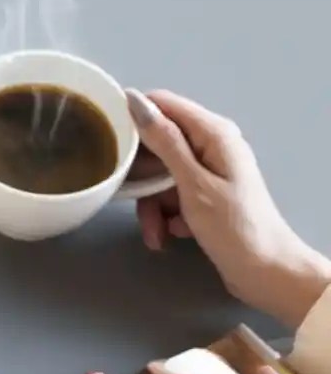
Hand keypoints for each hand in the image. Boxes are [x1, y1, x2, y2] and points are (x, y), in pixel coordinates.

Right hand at [126, 89, 330, 326]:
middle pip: (158, 145)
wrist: (264, 271)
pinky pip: (171, 195)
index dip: (133, 119)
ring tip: (157, 233)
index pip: (163, 105)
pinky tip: (171, 234)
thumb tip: (137, 102)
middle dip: (140, 176)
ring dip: (151, 206)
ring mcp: (208, 172)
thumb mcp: (193, 183)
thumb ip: (164, 142)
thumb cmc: (232, 226)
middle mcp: (211, 146)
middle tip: (131, 199)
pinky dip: (165, 215)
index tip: (109, 143)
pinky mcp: (205, 195)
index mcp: (214, 134)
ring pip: (160, 176)